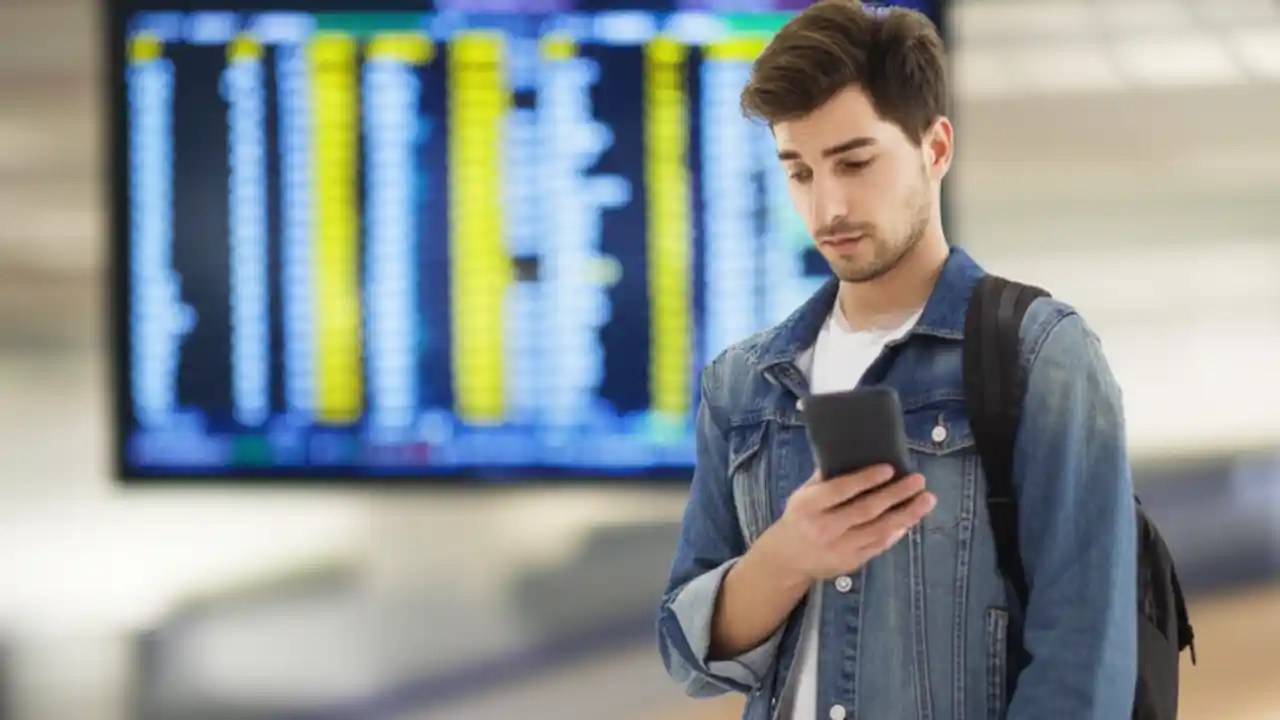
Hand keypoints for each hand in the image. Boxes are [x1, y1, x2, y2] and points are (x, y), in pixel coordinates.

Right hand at [762, 464, 935, 583]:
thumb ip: (826, 478)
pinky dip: (896, 533)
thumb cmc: (800, 517)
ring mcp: (839, 549)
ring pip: (879, 530)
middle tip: (918, 481)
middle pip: (866, 510)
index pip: (841, 490)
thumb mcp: (803, 494)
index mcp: (809, 506)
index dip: (866, 479)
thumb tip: (855, 455)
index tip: (890, 468)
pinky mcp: (851, 563)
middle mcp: (824, 528)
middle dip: (896, 494)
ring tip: (926, 500)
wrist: (788, 558)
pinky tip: (910, 520)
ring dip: (906, 515)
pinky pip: (879, 546)